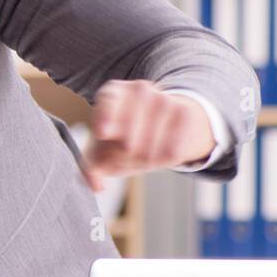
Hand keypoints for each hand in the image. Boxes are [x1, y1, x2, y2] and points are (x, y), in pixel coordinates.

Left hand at [81, 79, 215, 190]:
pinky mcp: (185, 113)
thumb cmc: (125, 136)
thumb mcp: (103, 146)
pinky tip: (160, 151)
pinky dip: (162, 160)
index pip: (107, 104)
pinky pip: (171, 151)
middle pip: (126, 142)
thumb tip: (96, 186)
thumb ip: (91, 168)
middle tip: (124, 155)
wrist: (167, 121)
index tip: (102, 133)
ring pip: (148, 151)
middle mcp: (139, 90)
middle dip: (122, 159)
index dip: (104, 118)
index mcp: (112, 93)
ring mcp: (163, 99)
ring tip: (142, 152)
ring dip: (143, 161)